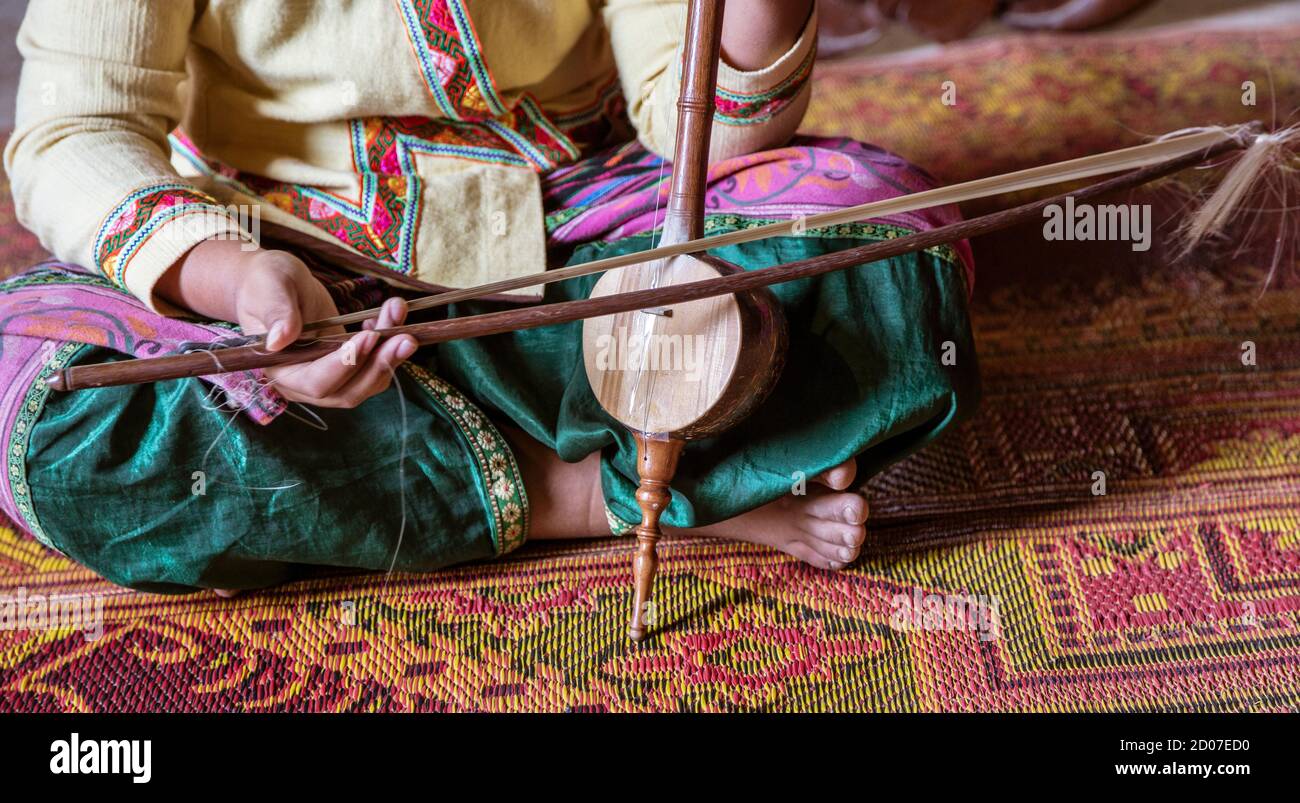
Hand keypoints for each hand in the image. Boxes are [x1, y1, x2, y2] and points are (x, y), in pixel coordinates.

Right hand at [232, 250, 417, 407]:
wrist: (273, 282)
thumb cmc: (264, 283)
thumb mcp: (268, 288)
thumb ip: (276, 313)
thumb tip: (278, 340)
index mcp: (279, 370)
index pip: (316, 382)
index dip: (345, 364)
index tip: (368, 336)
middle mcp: (304, 382)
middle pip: (349, 391)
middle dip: (379, 365)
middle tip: (406, 337)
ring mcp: (329, 376)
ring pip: (368, 380)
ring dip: (391, 352)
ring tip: (398, 311)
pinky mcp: (347, 364)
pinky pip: (374, 364)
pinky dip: (389, 344)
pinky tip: (389, 316)